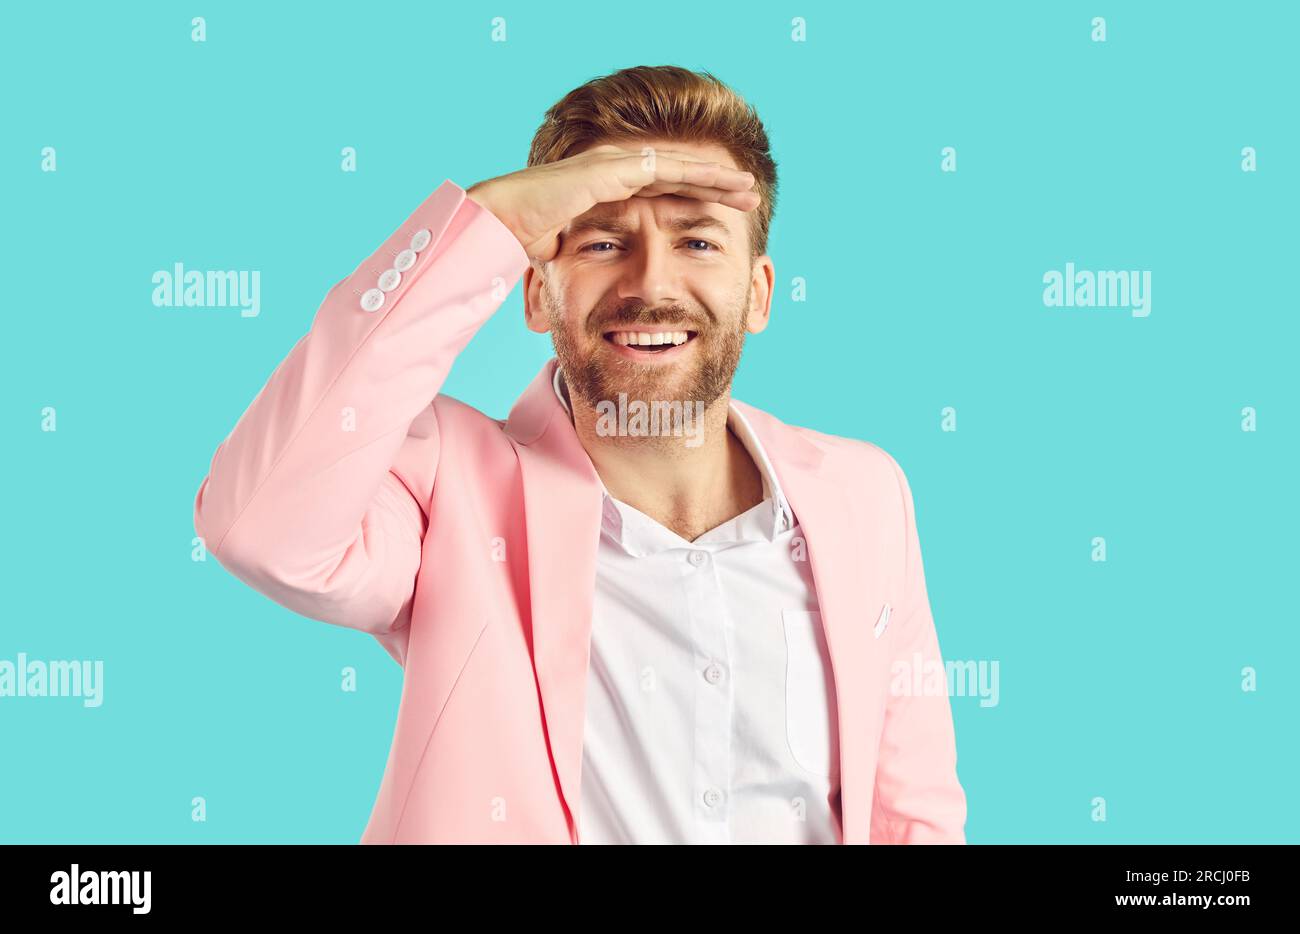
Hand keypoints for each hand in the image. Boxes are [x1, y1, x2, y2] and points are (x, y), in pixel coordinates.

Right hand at [465, 144, 759, 263]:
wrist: (495, 223)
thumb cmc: (519, 242)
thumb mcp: (566, 259)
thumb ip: (584, 264)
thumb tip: (580, 300)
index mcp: (605, 192)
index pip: (660, 194)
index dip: (694, 201)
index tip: (723, 216)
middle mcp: (612, 173)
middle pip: (677, 176)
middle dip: (716, 185)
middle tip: (751, 195)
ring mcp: (612, 165)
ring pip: (678, 167)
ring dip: (716, 177)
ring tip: (749, 187)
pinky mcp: (610, 168)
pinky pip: (665, 168)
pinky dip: (698, 172)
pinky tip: (725, 178)